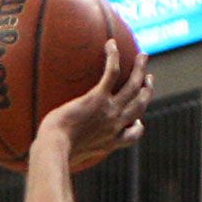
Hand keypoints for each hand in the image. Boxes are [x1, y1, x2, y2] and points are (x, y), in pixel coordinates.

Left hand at [37, 41, 151, 170]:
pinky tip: (110, 44)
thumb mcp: (69, 158)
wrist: (55, 149)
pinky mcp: (98, 98)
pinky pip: (112, 72)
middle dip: (146, 92)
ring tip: (142, 56)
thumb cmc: (54, 156)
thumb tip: (56, 151)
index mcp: (109, 142)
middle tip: (147, 79)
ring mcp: (109, 111)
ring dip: (140, 69)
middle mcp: (115, 126)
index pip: (132, 136)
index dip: (137, 126)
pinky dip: (114, 57)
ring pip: (133, 86)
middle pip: (139, 106)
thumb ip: (71, 152)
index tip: (137, 120)